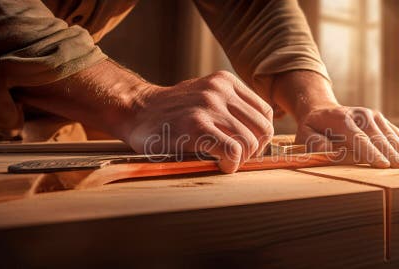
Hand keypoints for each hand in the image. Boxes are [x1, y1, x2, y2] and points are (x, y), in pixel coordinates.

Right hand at [17, 62, 272, 173]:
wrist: (133, 111)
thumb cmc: (170, 112)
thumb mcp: (204, 96)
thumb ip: (231, 107)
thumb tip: (261, 134)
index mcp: (225, 81)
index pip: (265, 112)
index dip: (259, 134)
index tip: (244, 146)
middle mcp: (219, 91)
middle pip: (262, 128)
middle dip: (254, 149)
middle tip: (235, 157)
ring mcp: (208, 107)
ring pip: (250, 141)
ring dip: (241, 159)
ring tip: (224, 161)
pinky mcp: (196, 127)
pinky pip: (233, 151)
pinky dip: (231, 163)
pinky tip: (220, 165)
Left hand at [267, 70, 398, 168]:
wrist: (322, 110)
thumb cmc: (312, 128)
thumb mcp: (304, 135)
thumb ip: (314, 143)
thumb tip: (326, 150)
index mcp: (342, 120)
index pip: (359, 139)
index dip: (372, 153)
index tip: (383, 165)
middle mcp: (361, 115)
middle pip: (379, 137)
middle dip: (393, 153)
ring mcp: (373, 116)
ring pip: (392, 134)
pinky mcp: (381, 120)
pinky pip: (396, 133)